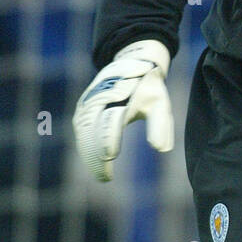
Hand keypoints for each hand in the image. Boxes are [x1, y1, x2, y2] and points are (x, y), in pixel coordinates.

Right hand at [73, 39, 173, 182]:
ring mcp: (87, 105)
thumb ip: (160, 125)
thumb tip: (161, 149)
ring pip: (84, 135)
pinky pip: (81, 133)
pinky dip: (86, 148)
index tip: (109, 156)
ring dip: (89, 155)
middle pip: (92, 132)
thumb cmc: (148, 88)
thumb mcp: (159, 103)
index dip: (108, 139)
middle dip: (96, 156)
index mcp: (121, 98)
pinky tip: (94, 163)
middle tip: (105, 177)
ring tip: (101, 174)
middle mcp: (99, 100)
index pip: (111, 121)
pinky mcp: (82, 110)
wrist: (131, 63)